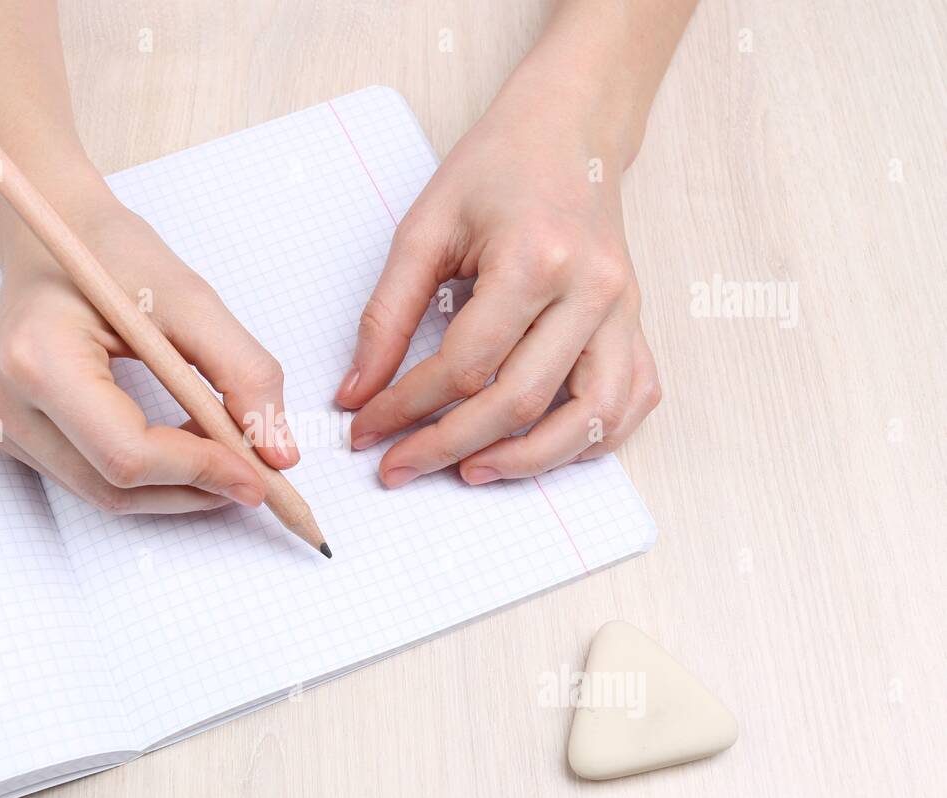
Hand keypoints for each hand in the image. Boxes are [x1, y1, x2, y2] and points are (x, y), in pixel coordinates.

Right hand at [0, 196, 298, 514]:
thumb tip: (278, 453)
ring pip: (103, 494)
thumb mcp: (190, 299)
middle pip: (114, 486)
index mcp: (38, 357)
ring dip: (174, 487)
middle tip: (254, 474)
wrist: (52, 233)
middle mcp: (3, 401)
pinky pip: (88, 479)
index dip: (200, 471)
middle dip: (193, 488)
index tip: (259, 474)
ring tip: (221, 452)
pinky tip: (180, 444)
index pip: (127, 451)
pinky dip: (146, 476)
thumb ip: (242, 372)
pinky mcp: (8, 433)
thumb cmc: (112, 253)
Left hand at [335, 79, 660, 487]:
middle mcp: (591, 292)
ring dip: (526, 462)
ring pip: (589, 419)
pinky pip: (629, 404)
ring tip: (469, 472)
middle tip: (399, 468)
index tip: (364, 430)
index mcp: (535, 260)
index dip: (405, 408)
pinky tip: (539, 449)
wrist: (571, 129)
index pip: (464, 366)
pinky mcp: (637, 323)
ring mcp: (624, 312)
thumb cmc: (497, 168)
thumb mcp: (425, 227)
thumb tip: (356, 393)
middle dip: (449, 447)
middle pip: (520, 403)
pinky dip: (589, 441)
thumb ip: (387, 315)